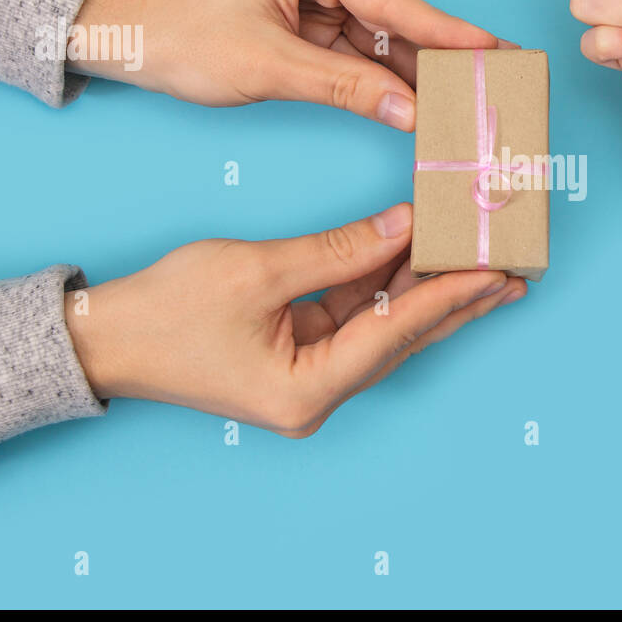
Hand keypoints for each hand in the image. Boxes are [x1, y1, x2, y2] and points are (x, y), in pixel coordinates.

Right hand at [64, 203, 525, 436]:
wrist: (107, 339)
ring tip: (484, 262)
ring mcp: (311, 377)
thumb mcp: (256, 270)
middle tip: (514, 271)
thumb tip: (402, 227)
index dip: (449, 295)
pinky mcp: (301, 356)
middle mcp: (318, 394)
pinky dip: (388, 288)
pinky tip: (420, 257)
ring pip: (386, 328)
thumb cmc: (167, 312)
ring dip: (429, 292)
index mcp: (308, 389)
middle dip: (458, 300)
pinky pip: (358, 318)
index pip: (395, 332)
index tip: (496, 269)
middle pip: (403, 338)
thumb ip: (337, 250)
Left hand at [69, 0, 499, 128]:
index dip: (443, 30)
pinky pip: (354, 53)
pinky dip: (381, 81)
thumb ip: (346, 88)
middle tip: (495, 74)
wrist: (122, 38)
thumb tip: (410, 111)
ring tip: (466, 98)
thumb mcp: (268, 66)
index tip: (490, 47)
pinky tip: (418, 102)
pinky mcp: (303, 22)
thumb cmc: (179, 34)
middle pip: (392, 16)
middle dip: (438, 53)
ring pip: (377, 39)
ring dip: (413, 74)